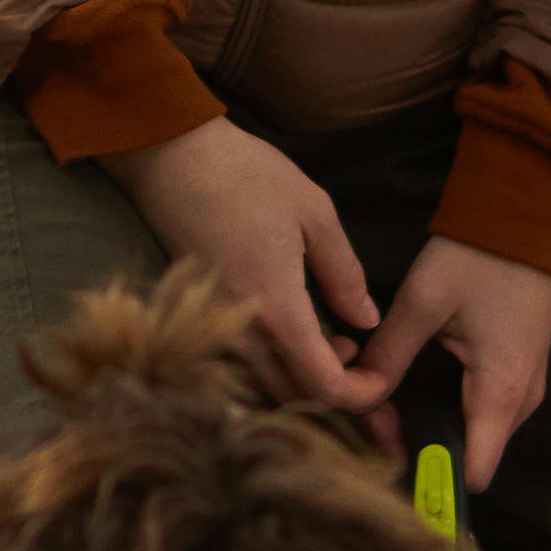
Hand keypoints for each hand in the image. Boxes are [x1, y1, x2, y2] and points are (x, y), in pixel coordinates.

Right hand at [103, 113, 380, 410]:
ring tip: (334, 338)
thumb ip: (344, 274)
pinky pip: (241, 361)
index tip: (382, 378)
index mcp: (275, 309)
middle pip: (292, 395)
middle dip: (334, 390)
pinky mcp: (194, 316)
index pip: (323, 385)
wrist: (168, 154)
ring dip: (302, 376)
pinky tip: (293, 327)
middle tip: (361, 356)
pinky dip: (274, 361)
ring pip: (263, 383)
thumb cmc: (245, 174)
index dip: (361, 394)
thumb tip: (365, 320)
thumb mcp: (315, 214)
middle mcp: (239, 331)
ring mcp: (210, 327)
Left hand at [353, 235, 550, 492]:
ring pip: (472, 433)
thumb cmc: (478, 256)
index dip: (428, 477)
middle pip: (468, 455)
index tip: (385, 462)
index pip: (473, 472)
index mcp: (500, 391)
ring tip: (378, 405)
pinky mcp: (516, 373)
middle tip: (368, 423)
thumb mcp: (423, 301)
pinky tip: (407, 386)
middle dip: (417, 448)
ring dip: (428, 427)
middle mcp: (520, 402)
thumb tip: (358, 395)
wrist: (527, 218)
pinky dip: (445, 408)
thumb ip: (390, 354)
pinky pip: (479, 410)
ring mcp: (522, 388)